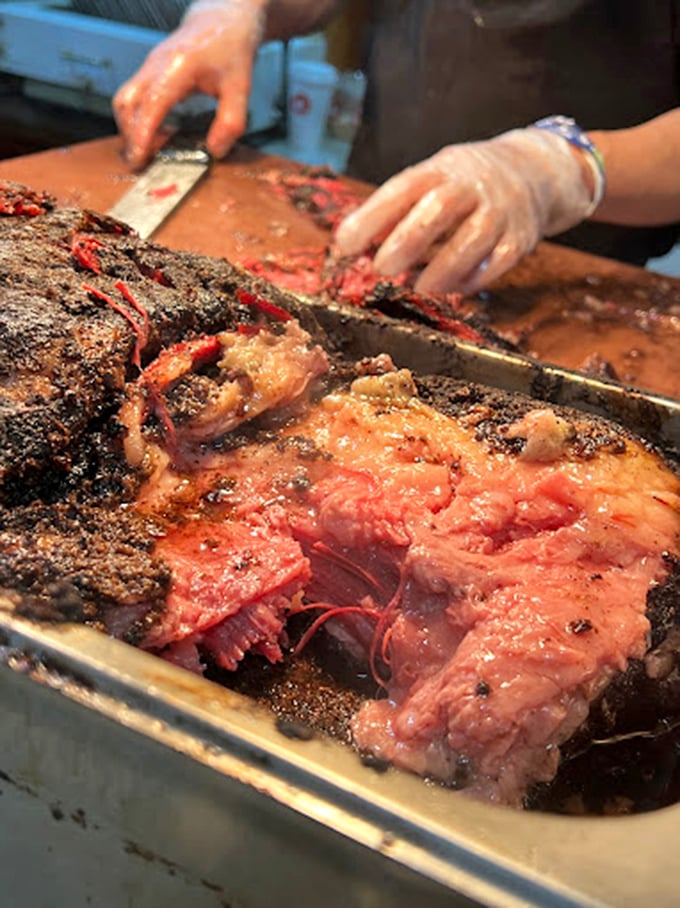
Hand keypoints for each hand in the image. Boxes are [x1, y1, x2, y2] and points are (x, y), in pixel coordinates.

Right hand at [113, 0, 266, 168]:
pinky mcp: (150, 71)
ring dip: (130, 129)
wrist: (224, 19)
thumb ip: (231, 122)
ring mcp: (150, 66)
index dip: (142, 133)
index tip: (139, 157)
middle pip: (126, 102)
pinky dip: (137, 119)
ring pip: (125, 99)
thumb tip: (215, 151)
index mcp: (178, 66)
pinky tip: (156, 136)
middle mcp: (156, 64)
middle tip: (140, 164)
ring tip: (147, 154)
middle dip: (129, 135)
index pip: (151, 104)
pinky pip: (134, 97)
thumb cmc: (231, 48)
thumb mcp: (241, 87)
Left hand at [334, 128, 596, 294]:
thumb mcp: (433, 178)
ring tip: (419, 288)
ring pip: (472, 240)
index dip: (372, 216)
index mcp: (441, 169)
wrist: (535, 171)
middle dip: (407, 241)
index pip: (402, 189)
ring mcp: (500, 211)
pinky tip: (454, 289)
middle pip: (439, 210)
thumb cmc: (466, 183)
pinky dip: (474, 279)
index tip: (344, 244)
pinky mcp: (522, 237)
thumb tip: (351, 244)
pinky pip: (499, 262)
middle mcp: (472, 186)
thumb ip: (399, 208)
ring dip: (442, 269)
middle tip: (381, 268)